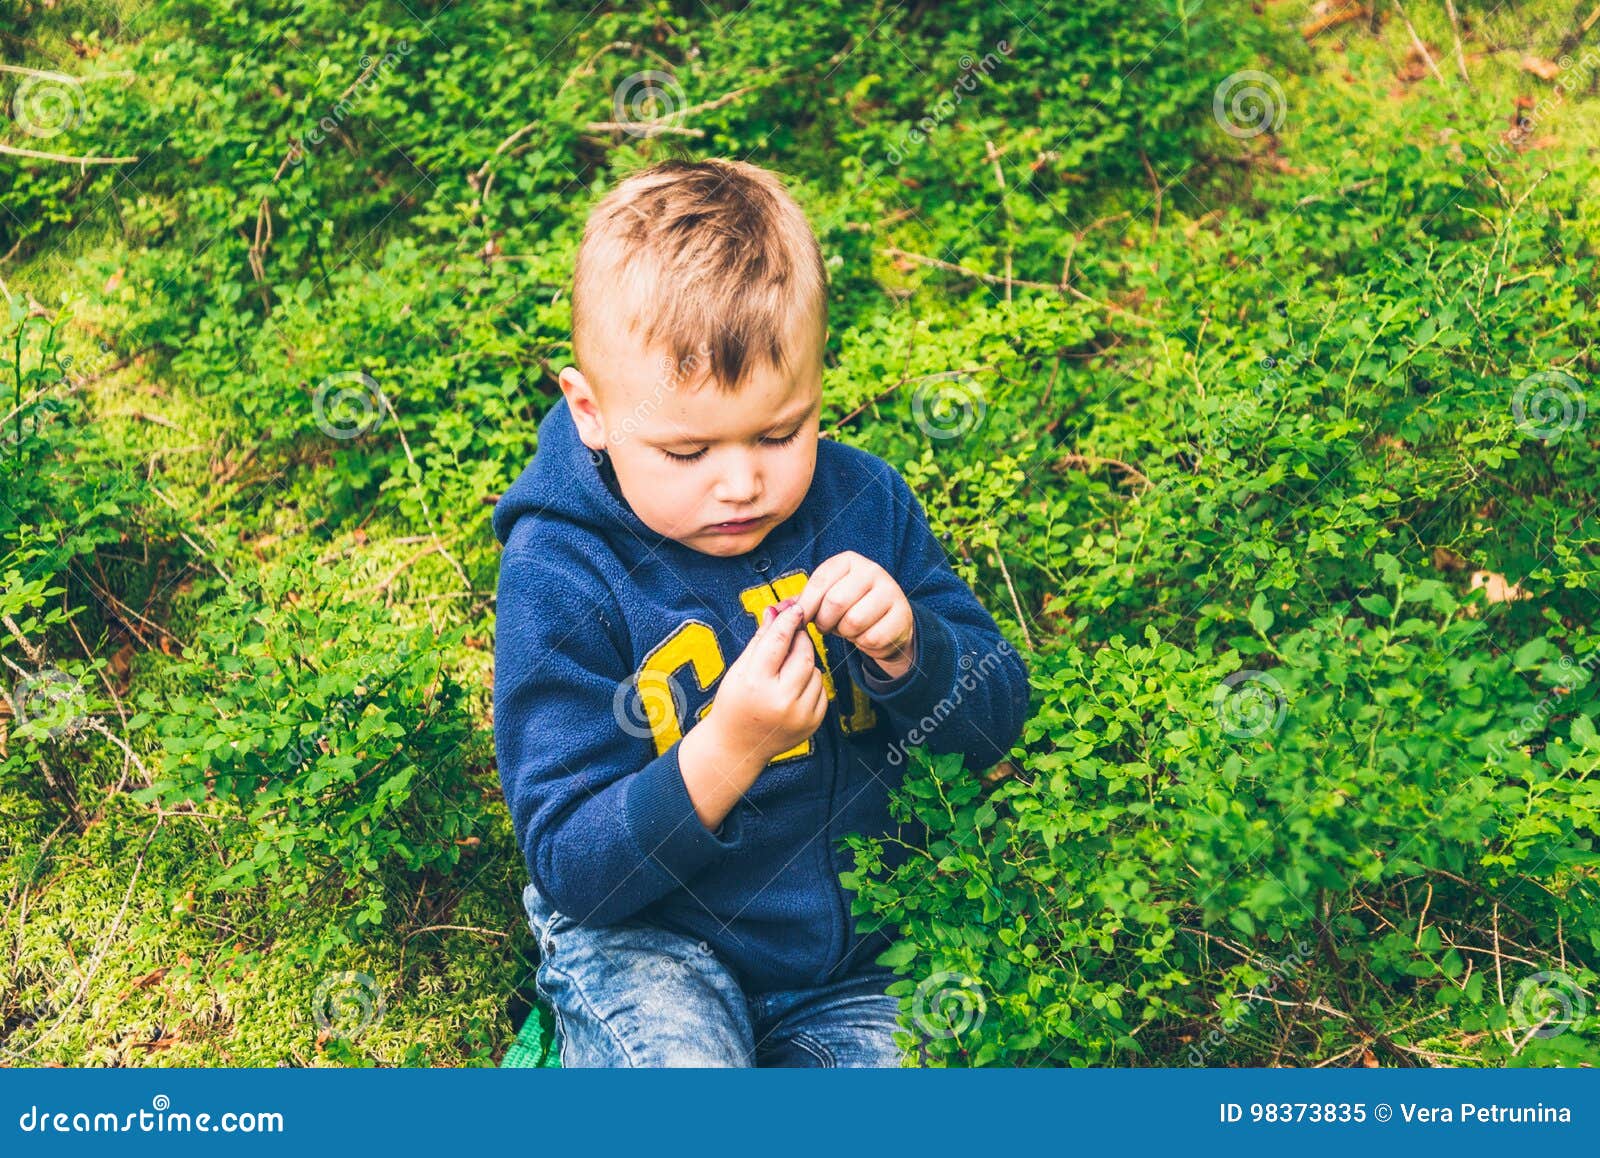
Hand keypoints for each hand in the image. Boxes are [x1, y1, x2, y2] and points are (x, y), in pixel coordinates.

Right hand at [705, 602, 827, 765]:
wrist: (738, 746)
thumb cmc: (734, 702)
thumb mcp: (740, 669)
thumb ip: (761, 639)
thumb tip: (776, 610)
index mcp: (755, 683)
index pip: (778, 641)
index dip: (788, 621)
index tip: (795, 608)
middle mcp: (780, 701)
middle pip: (804, 654)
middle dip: (800, 640)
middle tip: (794, 634)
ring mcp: (799, 715)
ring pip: (815, 670)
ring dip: (804, 664)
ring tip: (785, 672)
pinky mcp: (812, 724)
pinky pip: (821, 689)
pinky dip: (810, 683)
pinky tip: (792, 690)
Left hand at [796, 550, 915, 680]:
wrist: (887, 622)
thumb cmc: (849, 607)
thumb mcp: (825, 598)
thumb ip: (799, 603)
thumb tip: (773, 612)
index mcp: (849, 561)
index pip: (820, 581)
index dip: (807, 605)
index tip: (804, 618)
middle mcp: (872, 570)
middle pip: (835, 602)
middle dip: (824, 621)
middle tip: (826, 626)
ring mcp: (890, 591)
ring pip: (853, 621)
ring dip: (844, 632)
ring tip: (846, 628)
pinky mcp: (901, 615)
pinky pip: (871, 636)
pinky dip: (862, 642)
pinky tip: (864, 634)